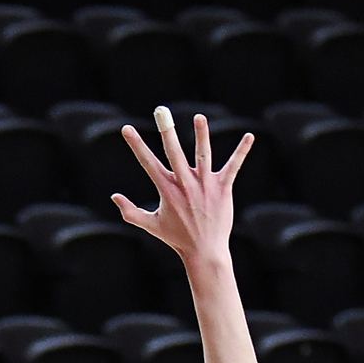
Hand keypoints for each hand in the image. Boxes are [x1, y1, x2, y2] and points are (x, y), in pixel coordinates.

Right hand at [113, 109, 252, 262]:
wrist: (204, 251)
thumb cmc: (177, 238)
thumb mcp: (151, 225)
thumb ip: (131, 212)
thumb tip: (114, 197)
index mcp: (167, 190)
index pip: (148, 163)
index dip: (136, 145)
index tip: (127, 128)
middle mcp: (185, 184)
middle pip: (174, 153)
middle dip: (166, 132)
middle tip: (160, 111)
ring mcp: (205, 185)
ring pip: (203, 155)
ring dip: (201, 135)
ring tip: (199, 117)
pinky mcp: (222, 188)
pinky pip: (233, 166)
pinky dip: (242, 151)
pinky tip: (249, 136)